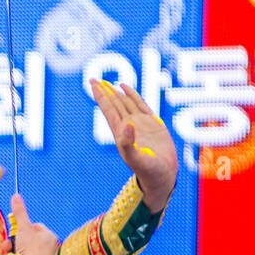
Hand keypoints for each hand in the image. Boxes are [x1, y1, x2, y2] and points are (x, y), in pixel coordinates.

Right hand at [10, 194, 57, 254]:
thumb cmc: (31, 250)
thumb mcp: (23, 228)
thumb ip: (19, 212)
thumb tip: (15, 195)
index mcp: (50, 237)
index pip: (34, 227)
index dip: (22, 229)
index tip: (17, 233)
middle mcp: (49, 248)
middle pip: (27, 239)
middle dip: (14, 242)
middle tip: (7, 246)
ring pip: (23, 251)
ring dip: (12, 251)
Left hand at [90, 79, 177, 212]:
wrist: (162, 176)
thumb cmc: (149, 171)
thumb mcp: (137, 159)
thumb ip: (129, 143)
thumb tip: (126, 125)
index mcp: (121, 133)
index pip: (108, 109)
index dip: (100, 96)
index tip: (92, 83)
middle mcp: (128, 126)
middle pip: (113, 104)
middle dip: (103, 92)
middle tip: (92, 79)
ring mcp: (140, 123)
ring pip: (125, 103)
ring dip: (115, 93)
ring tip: (106, 82)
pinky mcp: (153, 123)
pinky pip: (140, 104)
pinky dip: (133, 95)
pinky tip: (126, 87)